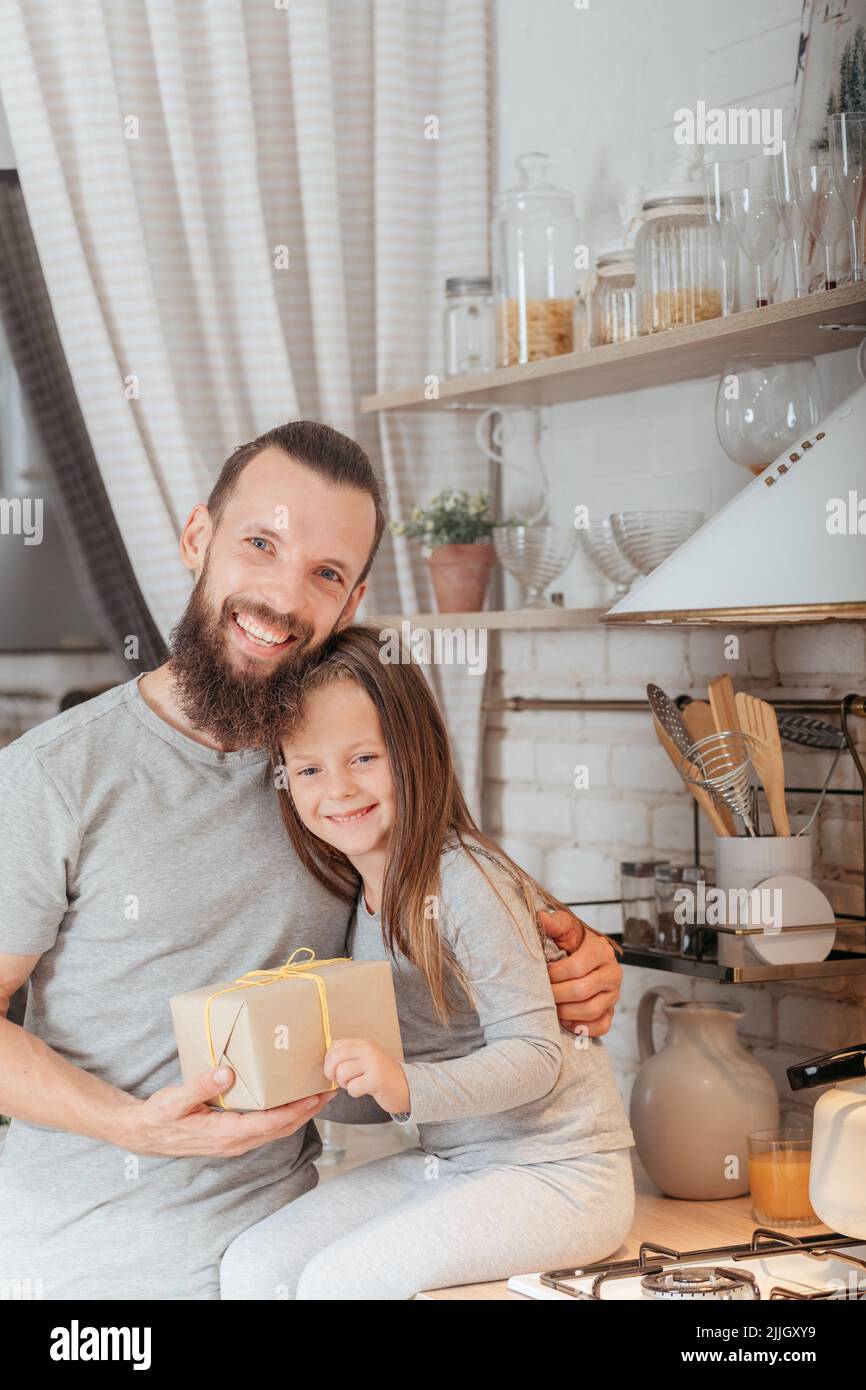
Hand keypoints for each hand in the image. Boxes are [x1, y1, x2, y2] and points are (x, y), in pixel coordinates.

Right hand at [117, 1066, 334, 1156]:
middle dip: (306, 1112)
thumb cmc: (159, 1117)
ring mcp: (235, 1141)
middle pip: (279, 1129)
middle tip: (328, 1092)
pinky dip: (284, 1115)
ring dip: (299, 1114)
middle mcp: (235, 1142)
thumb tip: (226, 1074)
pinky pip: (265, 1127)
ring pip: (275, 1130)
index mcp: (224, 1134)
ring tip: (318, 1095)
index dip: (292, 1112)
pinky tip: (291, 1101)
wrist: (145, 1134)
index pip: (267, 1124)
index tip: (312, 1098)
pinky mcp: (233, 1136)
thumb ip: (200, 1087)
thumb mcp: (174, 1100)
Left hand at [323, 1038, 409, 1114]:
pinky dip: (354, 1093)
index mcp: (364, 1043)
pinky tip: (364, 1090)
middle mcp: (369, 1049)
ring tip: (356, 1085)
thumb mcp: (367, 1060)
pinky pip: (352, 1087)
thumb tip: (326, 1061)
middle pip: (334, 1058)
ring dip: (345, 1084)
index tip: (336, 1071)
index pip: (335, 1046)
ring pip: (341, 1073)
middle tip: (343, 1081)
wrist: (408, 1088)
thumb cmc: (382, 1077)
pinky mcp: (377, 1079)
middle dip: (332, 1073)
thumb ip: (350, 1056)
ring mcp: (374, 1063)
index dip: (329, 1061)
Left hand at [539, 908, 622, 1037]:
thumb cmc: (571, 944)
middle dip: (557, 994)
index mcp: (601, 951)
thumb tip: (541, 918)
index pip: (577, 967)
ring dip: (566, 1011)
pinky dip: (581, 1026)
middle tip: (540, 993)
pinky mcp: (611, 1012)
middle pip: (583, 990)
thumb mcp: (565, 929)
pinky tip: (566, 1019)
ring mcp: (613, 995)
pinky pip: (601, 1026)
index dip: (555, 974)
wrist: (581, 958)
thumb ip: (554, 923)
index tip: (542, 973)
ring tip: (551, 1006)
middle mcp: (612, 973)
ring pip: (591, 1010)